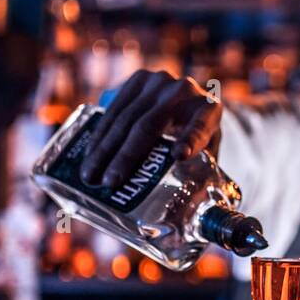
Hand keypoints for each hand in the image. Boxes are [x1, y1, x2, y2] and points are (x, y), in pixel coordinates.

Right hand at [79, 69, 221, 186]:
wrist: (190, 102)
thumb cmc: (198, 141)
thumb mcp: (206, 156)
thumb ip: (196, 177)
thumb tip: (180, 219)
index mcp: (209, 111)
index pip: (200, 127)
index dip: (190, 140)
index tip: (180, 156)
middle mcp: (186, 91)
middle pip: (148, 126)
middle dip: (125, 157)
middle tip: (109, 183)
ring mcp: (160, 82)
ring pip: (125, 118)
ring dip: (104, 149)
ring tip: (90, 175)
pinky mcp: (139, 79)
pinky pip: (113, 108)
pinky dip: (100, 134)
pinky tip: (89, 153)